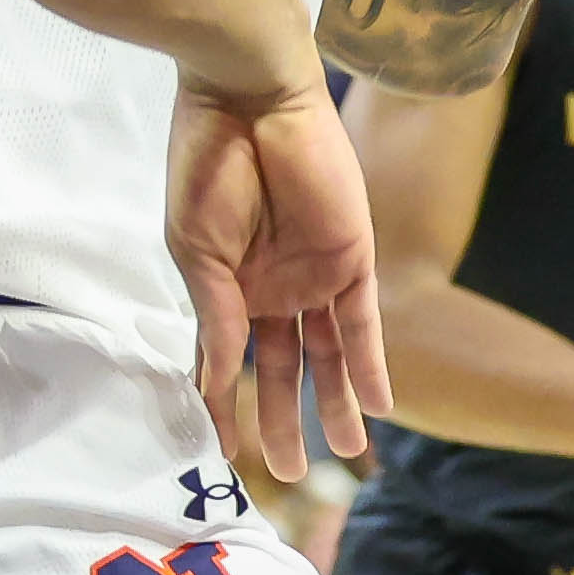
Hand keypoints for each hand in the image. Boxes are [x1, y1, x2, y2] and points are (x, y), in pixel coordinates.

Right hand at [170, 74, 387, 483]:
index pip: (226, 361)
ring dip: (334, 404)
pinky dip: (371, 366)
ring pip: (327, 357)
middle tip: (290, 474)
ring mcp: (312, 277)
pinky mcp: (352, 260)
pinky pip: (365, 325)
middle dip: (283, 420)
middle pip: (280, 369)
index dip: (223, 407)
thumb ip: (216, 317)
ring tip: (342, 457)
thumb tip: (214, 382)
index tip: (222, 455)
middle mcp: (270, 289)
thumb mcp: (196, 251)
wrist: (250, 100)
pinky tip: (377, 408)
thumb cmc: (207, 167)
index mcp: (224, 287)